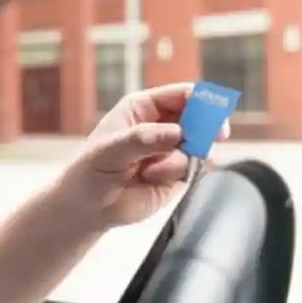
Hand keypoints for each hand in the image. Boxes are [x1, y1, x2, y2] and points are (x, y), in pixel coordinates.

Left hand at [49, 83, 230, 229]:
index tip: (214, 112)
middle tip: (215, 134)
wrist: (86, 208)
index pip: (181, 94)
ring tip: (150, 171)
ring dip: (180, 159)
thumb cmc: (89, 172)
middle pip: (200, 117)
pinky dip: (177, 174)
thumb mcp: (109, 151)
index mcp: (142, 108)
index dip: (202, 100)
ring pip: (199, 145)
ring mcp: (171, 150)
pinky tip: (151, 179)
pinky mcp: (176, 174)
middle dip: (207, 127)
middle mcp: (160, 125)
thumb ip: (142, 140)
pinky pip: (193, 168)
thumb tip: (177, 133)